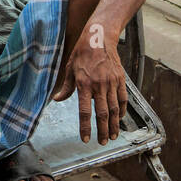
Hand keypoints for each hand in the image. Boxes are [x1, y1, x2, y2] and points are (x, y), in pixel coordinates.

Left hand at [52, 24, 125, 144]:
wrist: (99, 38)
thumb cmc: (82, 53)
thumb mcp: (70, 69)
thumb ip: (66, 87)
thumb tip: (57, 100)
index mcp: (84, 85)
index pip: (85, 111)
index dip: (85, 127)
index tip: (85, 139)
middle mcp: (99, 86)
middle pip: (102, 114)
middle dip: (103, 131)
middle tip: (103, 142)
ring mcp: (111, 83)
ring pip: (114, 109)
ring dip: (114, 124)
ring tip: (114, 136)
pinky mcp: (120, 79)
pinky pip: (123, 98)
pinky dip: (122, 110)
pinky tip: (120, 118)